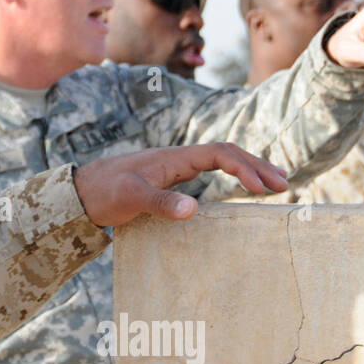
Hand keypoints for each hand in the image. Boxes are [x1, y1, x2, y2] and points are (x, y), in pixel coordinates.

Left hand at [73, 143, 288, 227]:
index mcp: (173, 158)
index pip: (218, 154)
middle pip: (225, 154)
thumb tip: (194, 209)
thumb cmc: (103, 192)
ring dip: (247, 169)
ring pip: (219, 161)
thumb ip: (161, 203)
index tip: (262, 188)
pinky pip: (209, 172)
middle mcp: (177, 159)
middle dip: (256, 166)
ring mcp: (174, 169)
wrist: (79, 192)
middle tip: (283, 185)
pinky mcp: (170, 180)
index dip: (244, 168)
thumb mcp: (131, 198)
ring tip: (274, 183)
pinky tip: (240, 188)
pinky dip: (230, 177)